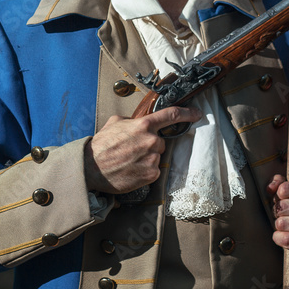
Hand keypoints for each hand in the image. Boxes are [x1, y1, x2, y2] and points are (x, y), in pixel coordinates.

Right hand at [84, 106, 202, 193]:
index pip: (171, 115)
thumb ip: (133, 120)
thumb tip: (140, 122)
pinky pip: (154, 170)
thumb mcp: (115, 122)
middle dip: (149, 145)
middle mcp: (151, 141)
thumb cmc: (101, 145)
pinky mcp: (151, 174)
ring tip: (128, 161)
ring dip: (146, 158)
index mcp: (143, 125)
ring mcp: (153, 158)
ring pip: (156, 156)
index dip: (187, 113)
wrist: (91, 168)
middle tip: (131, 150)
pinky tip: (131, 170)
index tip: (197, 113)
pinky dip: (145, 170)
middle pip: (160, 142)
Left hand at [266, 174, 288, 259]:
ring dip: (279, 226)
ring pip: (281, 223)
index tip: (283, 200)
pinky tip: (285, 236)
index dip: (278, 196)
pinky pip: (285, 239)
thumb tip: (270, 188)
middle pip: (281, 207)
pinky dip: (279, 238)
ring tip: (287, 225)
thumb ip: (279, 183)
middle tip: (284, 215)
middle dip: (277, 212)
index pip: (284, 189)